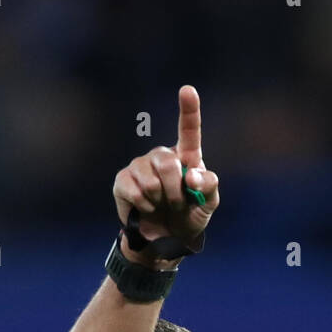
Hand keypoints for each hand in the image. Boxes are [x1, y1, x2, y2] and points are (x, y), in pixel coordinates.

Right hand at [112, 84, 219, 264]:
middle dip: (174, 191)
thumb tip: (191, 175)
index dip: (188, 109)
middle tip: (176, 204)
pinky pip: (135, 190)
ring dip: (159, 200)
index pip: (188, 129)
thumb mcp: (208, 205)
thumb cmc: (188, 218)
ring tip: (160, 205)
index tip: (187, 90)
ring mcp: (140, 166)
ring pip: (151, 180)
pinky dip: (144, 206)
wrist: (164, 241)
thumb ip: (209, 186)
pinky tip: (145, 209)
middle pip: (168, 163)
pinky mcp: (123, 181)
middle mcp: (162, 156)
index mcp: (186, 157)